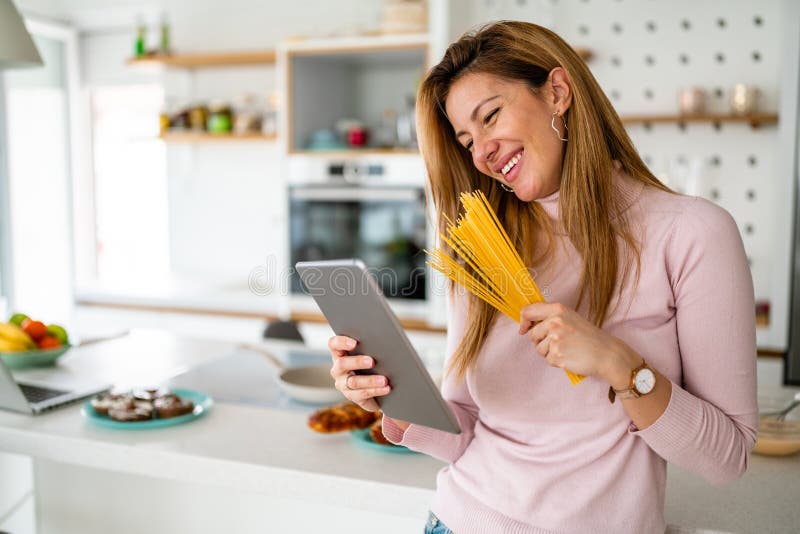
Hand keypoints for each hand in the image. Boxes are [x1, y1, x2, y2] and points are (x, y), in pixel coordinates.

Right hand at [328, 335, 390, 411]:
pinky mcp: (352, 396)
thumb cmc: (371, 365)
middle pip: (342, 363)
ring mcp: (343, 384)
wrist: (374, 389)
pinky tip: (386, 388)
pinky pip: (362, 394)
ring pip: (353, 382)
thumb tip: (385, 342)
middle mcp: (338, 369)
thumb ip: (370, 348)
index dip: (341, 342)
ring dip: (370, 380)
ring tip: (384, 380)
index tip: (354, 343)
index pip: (334, 344)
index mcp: (340, 354)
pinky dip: (376, 390)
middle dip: (357, 362)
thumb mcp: (368, 354)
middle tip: (372, 362)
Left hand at [518, 303, 639, 385]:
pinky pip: (547, 360)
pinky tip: (569, 357)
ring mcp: (555, 339)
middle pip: (532, 335)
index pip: (528, 311)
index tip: (523, 328)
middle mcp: (554, 322)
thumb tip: (526, 323)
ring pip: (539, 349)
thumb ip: (549, 316)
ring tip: (567, 349)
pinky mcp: (557, 355)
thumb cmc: (587, 336)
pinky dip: (556, 361)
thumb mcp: (569, 317)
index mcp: (557, 309)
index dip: (523, 321)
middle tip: (560, 342)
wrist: (606, 353)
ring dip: (549, 352)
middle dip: (541, 341)